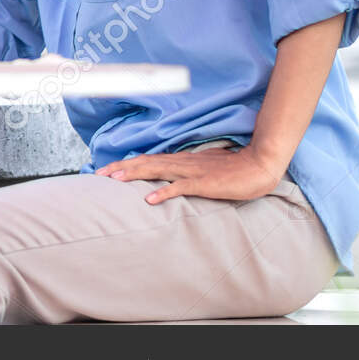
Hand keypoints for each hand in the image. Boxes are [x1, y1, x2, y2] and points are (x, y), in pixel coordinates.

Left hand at [94, 145, 282, 203]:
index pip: (147, 160)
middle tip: (99, 174)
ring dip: (134, 175)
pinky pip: (181, 187)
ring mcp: (192, 172)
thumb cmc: (234, 168)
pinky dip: (164, 192)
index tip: (106, 170)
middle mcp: (182, 162)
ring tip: (114, 181)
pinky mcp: (205, 183)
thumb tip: (170, 177)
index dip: (126, 165)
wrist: (259, 165)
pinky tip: (150, 199)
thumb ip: (187, 171)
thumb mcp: (205, 167)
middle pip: (145, 163)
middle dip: (120, 168)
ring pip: (157, 171)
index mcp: (181, 160)